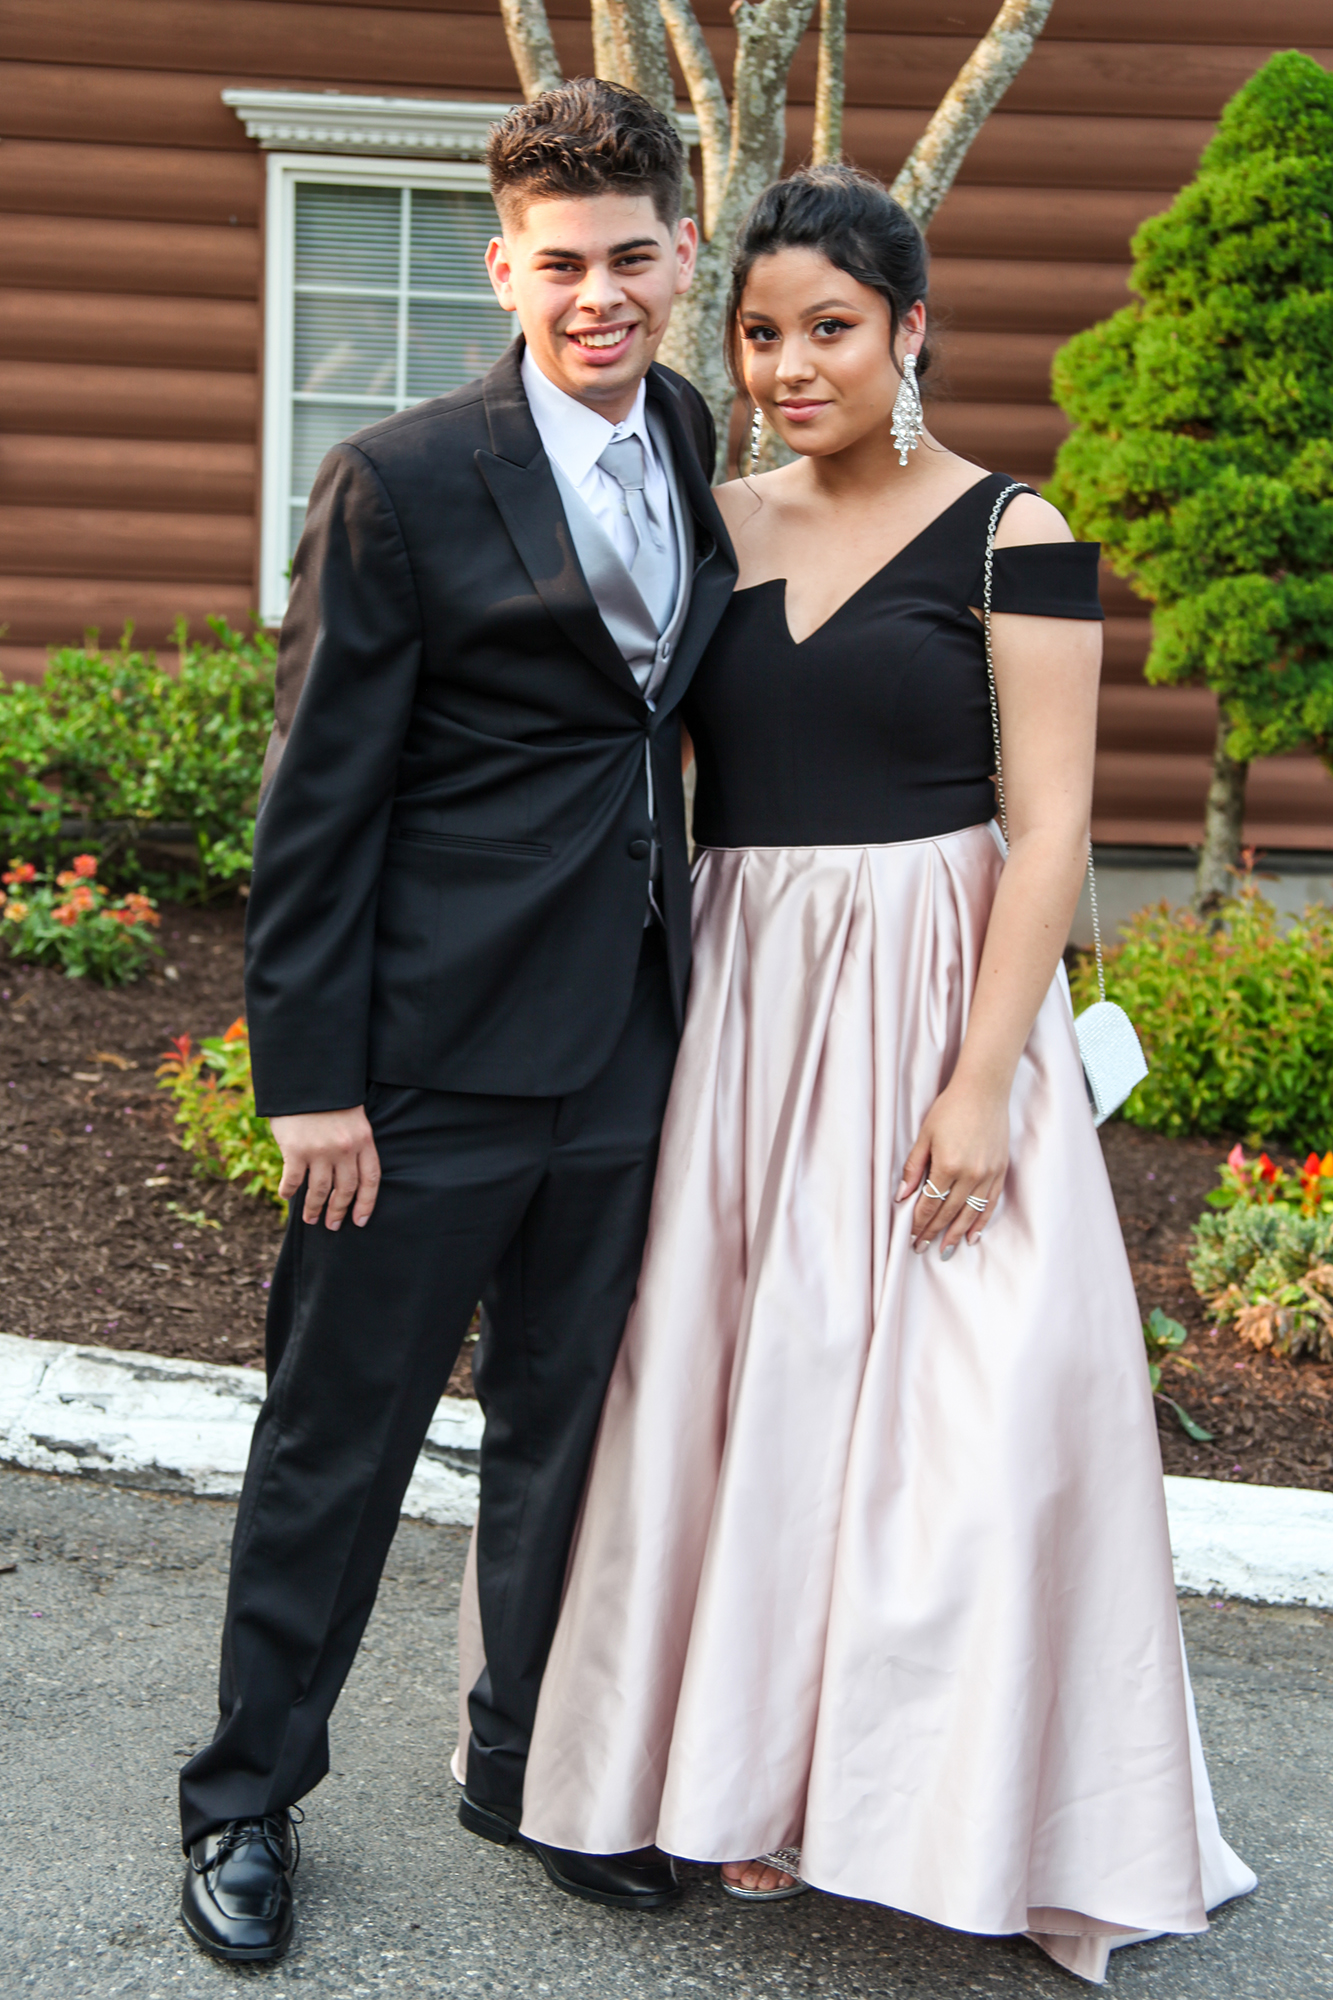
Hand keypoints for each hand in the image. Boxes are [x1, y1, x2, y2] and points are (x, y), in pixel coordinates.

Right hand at [270, 1106, 381, 1230]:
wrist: (306, 1078)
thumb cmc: (329, 1098)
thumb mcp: (353, 1119)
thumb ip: (354, 1145)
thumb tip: (346, 1177)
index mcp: (364, 1140)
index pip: (371, 1180)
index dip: (367, 1203)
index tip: (360, 1221)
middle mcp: (345, 1148)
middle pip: (346, 1189)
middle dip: (339, 1211)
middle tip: (332, 1226)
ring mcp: (320, 1150)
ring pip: (321, 1190)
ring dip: (315, 1208)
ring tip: (310, 1218)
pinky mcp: (296, 1149)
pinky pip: (293, 1179)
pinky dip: (289, 1191)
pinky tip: (286, 1196)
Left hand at [895, 1080, 1008, 1256]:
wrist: (984, 1090)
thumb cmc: (950, 1108)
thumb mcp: (925, 1135)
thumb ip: (914, 1168)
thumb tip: (902, 1196)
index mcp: (948, 1166)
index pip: (930, 1203)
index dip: (919, 1223)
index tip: (911, 1237)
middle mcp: (970, 1174)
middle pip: (948, 1213)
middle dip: (934, 1233)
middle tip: (922, 1248)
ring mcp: (988, 1174)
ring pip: (970, 1214)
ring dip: (956, 1234)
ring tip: (946, 1251)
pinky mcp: (1000, 1171)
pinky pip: (990, 1204)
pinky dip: (981, 1222)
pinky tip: (973, 1236)